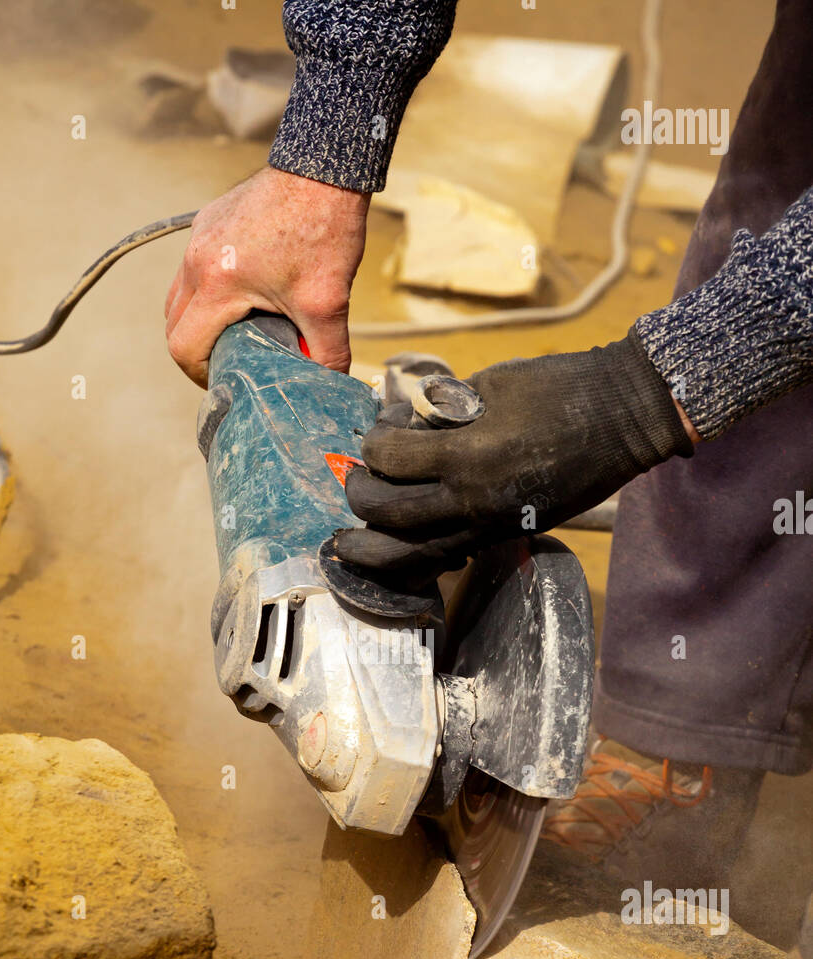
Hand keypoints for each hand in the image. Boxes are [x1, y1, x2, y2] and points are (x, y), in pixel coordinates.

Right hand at [165, 166, 369, 385]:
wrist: (326, 167)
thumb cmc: (324, 230)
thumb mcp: (329, 304)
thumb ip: (328, 353)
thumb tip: (328, 386)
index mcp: (217, 283)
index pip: (183, 346)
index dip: (199, 374)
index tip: (224, 380)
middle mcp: (196, 259)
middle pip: (173, 323)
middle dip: (196, 350)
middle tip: (228, 362)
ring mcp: (198, 236)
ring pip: (178, 294)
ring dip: (199, 320)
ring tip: (234, 333)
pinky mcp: (208, 220)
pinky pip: (194, 267)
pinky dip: (208, 290)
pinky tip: (244, 295)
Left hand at [334, 329, 695, 577]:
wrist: (626, 421)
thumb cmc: (563, 389)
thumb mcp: (494, 383)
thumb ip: (444, 408)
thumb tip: (406, 425)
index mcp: (470, 455)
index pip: (391, 460)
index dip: (374, 442)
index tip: (381, 426)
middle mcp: (474, 500)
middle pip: (388, 517)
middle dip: (359, 497)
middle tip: (356, 479)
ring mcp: (490, 526)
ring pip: (411, 557)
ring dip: (372, 550)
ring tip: (348, 542)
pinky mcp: (504, 536)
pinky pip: (445, 560)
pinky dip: (412, 560)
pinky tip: (397, 549)